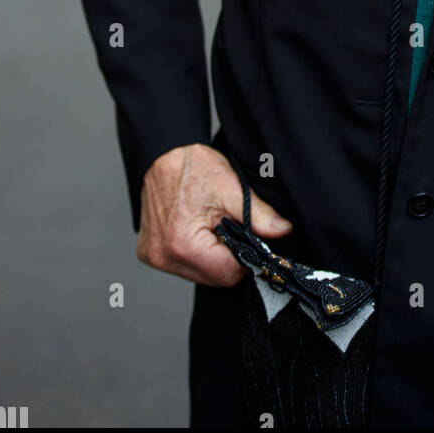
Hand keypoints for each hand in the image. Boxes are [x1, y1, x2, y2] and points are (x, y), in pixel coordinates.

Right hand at [137, 143, 292, 286]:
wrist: (162, 155)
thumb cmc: (192, 167)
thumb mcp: (231, 188)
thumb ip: (259, 215)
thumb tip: (282, 230)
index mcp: (183, 246)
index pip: (228, 274)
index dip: (245, 258)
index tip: (248, 237)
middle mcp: (164, 258)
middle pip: (214, 277)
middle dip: (228, 256)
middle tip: (228, 225)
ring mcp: (155, 257)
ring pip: (200, 273)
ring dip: (212, 255)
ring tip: (212, 224)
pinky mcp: (151, 254)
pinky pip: (185, 265)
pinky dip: (197, 252)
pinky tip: (198, 229)